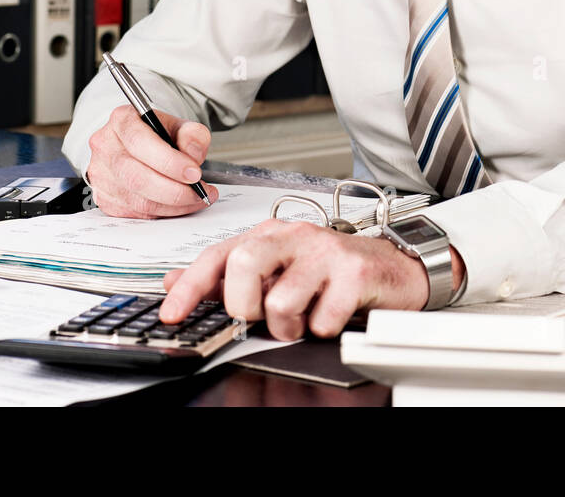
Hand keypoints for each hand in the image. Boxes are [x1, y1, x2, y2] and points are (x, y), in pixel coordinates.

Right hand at [85, 105, 219, 217]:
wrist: (141, 146)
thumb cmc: (158, 135)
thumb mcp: (180, 126)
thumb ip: (192, 135)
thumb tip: (193, 154)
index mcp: (122, 120)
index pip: (140, 142)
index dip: (169, 162)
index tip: (194, 173)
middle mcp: (106, 147)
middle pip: (137, 177)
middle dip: (174, 191)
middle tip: (199, 191)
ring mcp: (101, 175)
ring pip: (138, 201)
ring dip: (173, 205)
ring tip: (196, 198)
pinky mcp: (105, 198)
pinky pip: (136, 213)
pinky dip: (163, 212)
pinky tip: (179, 205)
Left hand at [160, 220, 439, 339]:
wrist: (394, 267)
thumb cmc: (333, 268)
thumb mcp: (278, 267)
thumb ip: (227, 275)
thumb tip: (173, 280)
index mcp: (270, 234)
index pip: (218, 255)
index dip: (190, 286)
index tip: (171, 314)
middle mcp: (295, 237)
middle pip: (243, 264)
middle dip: (243, 305)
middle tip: (259, 316)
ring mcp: (325, 253)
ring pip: (281, 301)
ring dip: (288, 326)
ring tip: (303, 320)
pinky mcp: (354, 274)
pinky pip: (321, 320)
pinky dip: (322, 330)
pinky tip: (332, 315)